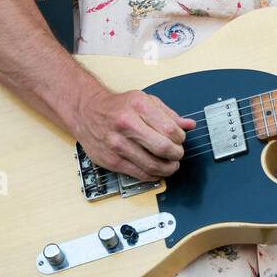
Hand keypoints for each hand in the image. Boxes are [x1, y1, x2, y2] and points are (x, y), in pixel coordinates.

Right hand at [72, 87, 193, 180]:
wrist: (87, 112)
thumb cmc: (117, 106)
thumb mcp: (145, 101)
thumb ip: (168, 114)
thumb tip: (189, 125)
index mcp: (138, 107)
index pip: (170, 129)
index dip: (180, 138)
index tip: (180, 139)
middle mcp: (126, 125)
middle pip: (162, 148)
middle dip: (176, 154)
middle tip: (177, 153)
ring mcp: (118, 145)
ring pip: (152, 165)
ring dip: (168, 168)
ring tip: (171, 164)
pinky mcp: (112, 161)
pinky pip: (139, 174)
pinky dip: (153, 175)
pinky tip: (157, 170)